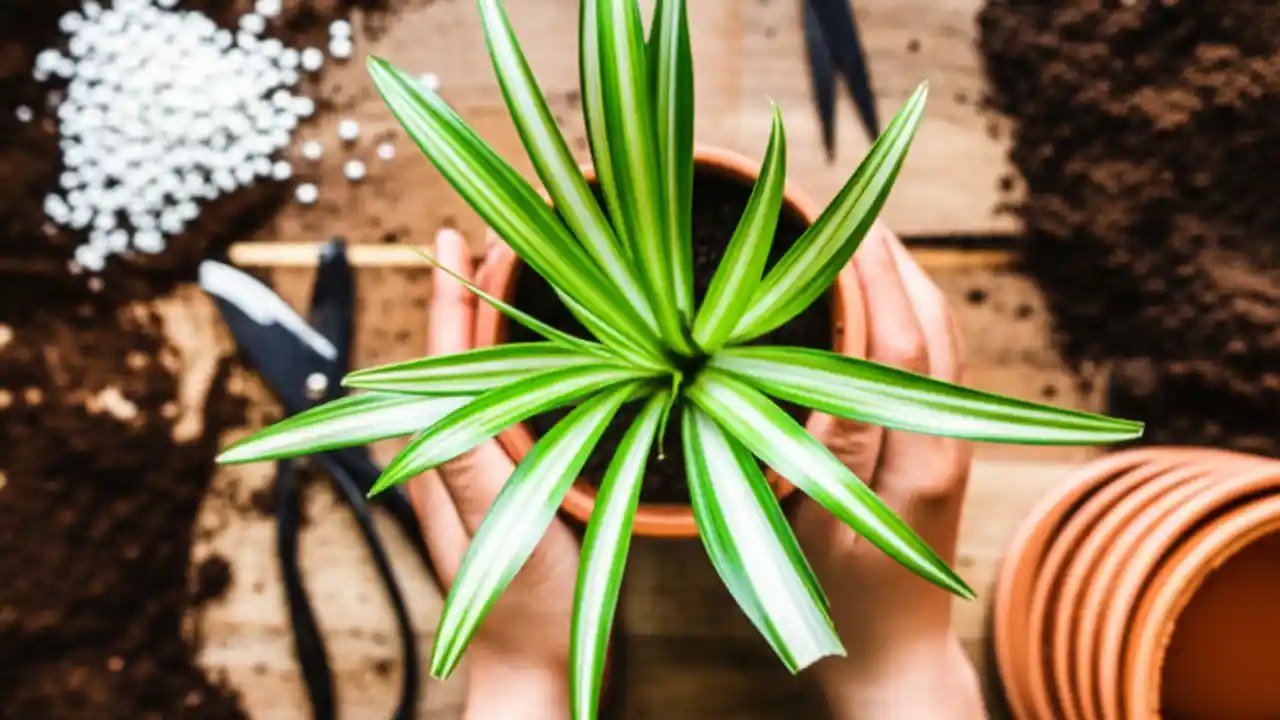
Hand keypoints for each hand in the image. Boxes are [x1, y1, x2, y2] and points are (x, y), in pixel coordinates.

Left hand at [406, 229, 578, 719]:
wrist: (537, 662)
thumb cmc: (521, 608)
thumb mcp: (499, 532)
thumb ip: (468, 466)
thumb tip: (434, 395)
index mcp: (444, 454)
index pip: (443, 355)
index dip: (451, 292)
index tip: (454, 235)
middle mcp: (456, 451)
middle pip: (462, 352)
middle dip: (474, 289)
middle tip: (494, 234)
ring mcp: (483, 465)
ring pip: (489, 372)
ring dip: (497, 317)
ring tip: (510, 270)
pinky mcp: (511, 480)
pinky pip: (516, 402)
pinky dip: (529, 360)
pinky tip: (545, 348)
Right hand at [796, 225, 984, 718]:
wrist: (895, 657)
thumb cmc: (845, 604)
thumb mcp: (824, 532)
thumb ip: (832, 448)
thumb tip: (828, 362)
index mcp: (919, 456)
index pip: (900, 340)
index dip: (874, 275)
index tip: (843, 220)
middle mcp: (946, 438)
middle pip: (933, 324)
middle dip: (896, 258)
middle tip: (848, 208)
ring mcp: (946, 442)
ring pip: (938, 339)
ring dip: (905, 281)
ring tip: (860, 238)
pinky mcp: (936, 448)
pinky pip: (928, 364)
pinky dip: (906, 316)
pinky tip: (875, 303)